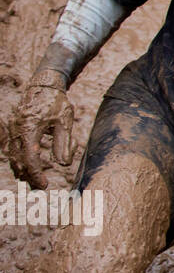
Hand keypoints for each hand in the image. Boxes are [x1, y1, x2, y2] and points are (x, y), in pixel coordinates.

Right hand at [6, 69, 75, 188]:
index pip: (29, 159)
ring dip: (21, 169)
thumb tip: (62, 165)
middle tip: (40, 188)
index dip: (36, 175)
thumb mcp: (64, 122)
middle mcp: (16, 130)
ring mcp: (11, 129)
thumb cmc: (56, 103)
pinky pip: (10, 148)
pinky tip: (23, 168)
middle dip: (28, 176)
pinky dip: (16, 159)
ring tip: (32, 181)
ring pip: (11, 155)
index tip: (44, 185)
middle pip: (18, 160)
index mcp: (29, 129)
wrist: (43, 84)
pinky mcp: (11, 128)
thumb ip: (63, 144)